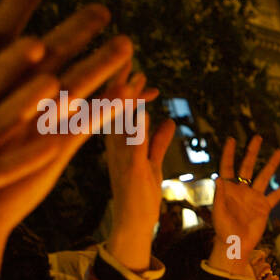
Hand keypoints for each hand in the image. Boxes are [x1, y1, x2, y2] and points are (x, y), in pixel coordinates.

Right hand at [104, 66, 174, 271]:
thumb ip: (157, 141)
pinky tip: (144, 112)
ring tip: (136, 73)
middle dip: (120, 80)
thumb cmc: (140, 198)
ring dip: (128, 98)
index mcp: (119, 144)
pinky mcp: (130, 173)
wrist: (132, 228)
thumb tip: (165, 119)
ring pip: (120, 123)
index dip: (126, 85)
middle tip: (125, 52)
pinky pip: (133, 147)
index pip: (119, 107)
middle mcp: (114, 148)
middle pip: (114, 107)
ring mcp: (119, 159)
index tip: (132, 62)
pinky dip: (137, 129)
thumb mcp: (152, 164)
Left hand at [208, 135, 279, 275]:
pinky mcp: (264, 207)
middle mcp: (242, 190)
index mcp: (229, 189)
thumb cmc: (223, 229)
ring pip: (264, 177)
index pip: (228, 167)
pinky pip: (275, 195)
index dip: (229, 153)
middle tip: (257, 137)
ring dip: (271, 164)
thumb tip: (218, 178)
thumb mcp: (218, 212)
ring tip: (279, 151)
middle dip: (252, 151)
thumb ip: (219, 196)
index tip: (231, 139)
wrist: (236, 245)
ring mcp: (254, 197)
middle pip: (248, 166)